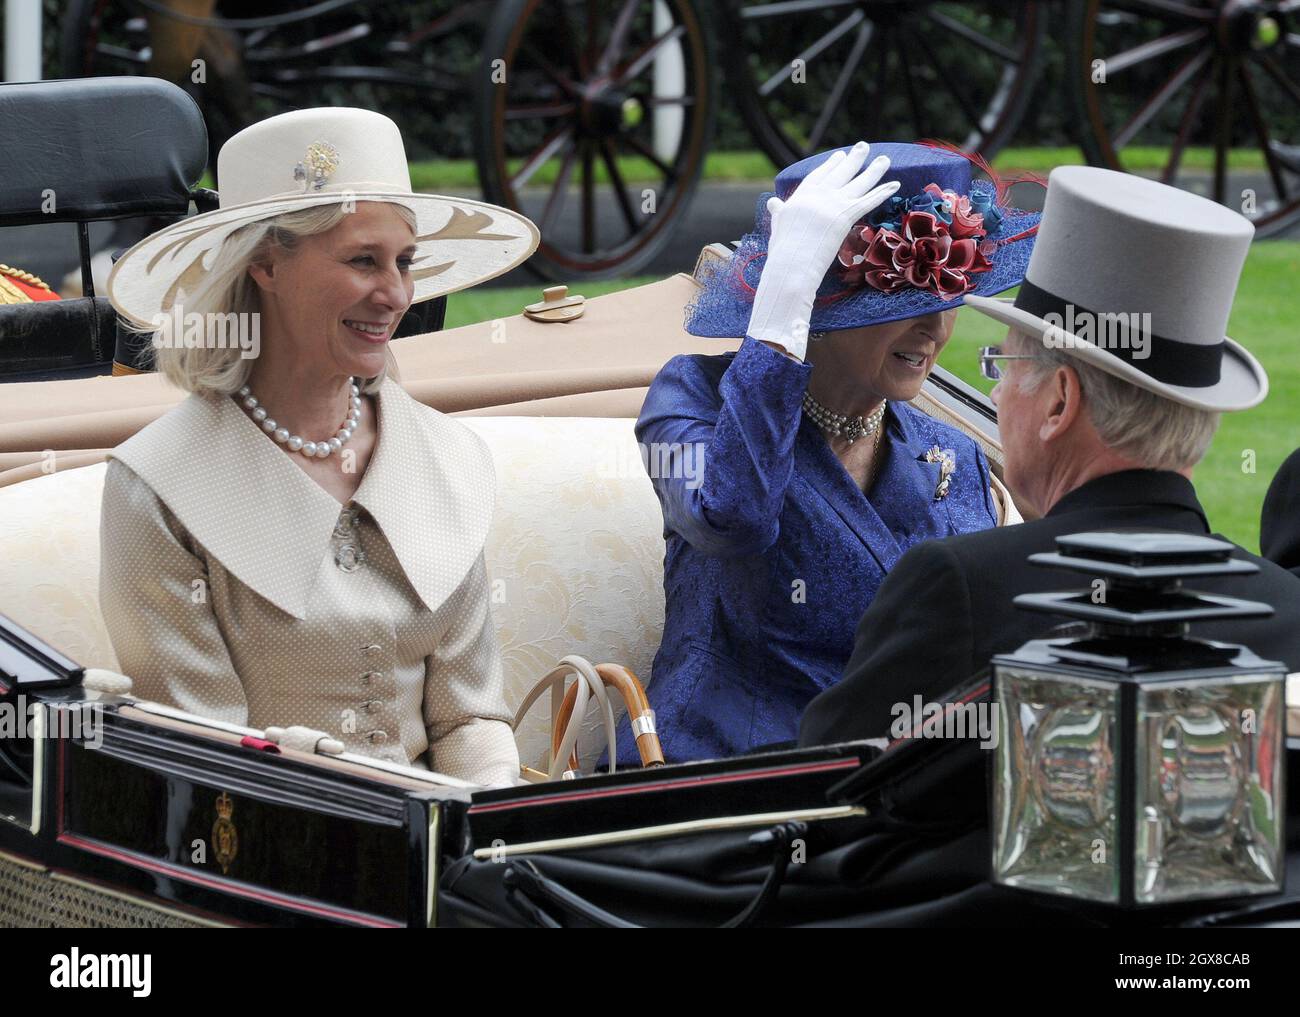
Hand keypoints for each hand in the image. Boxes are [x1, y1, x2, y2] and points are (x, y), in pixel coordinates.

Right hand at [746, 142, 898, 360]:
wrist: (790, 266)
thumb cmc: (782, 254)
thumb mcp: (778, 226)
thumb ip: (779, 212)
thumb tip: (773, 202)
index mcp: (799, 198)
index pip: (818, 176)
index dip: (830, 165)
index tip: (839, 155)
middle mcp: (817, 197)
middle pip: (840, 173)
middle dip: (854, 159)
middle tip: (864, 146)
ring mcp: (831, 205)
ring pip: (858, 183)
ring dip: (874, 170)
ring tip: (885, 159)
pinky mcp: (844, 216)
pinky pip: (868, 201)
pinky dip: (882, 192)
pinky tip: (894, 184)